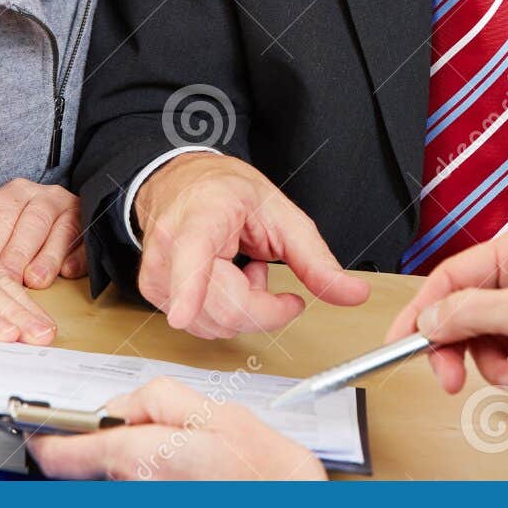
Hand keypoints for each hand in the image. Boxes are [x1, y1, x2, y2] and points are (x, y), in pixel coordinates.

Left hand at [0, 179, 84, 288]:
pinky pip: (89, 241)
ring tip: (36, 280)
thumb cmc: (7, 228)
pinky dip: (79, 257)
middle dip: (20, 253)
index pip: (3, 213)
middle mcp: (47, 196)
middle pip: (34, 222)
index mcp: (16, 191)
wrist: (47, 221)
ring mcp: (73, 211)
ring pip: (64, 230)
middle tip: (10, 280)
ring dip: (49, 257)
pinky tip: (68, 272)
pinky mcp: (92, 228)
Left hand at [26, 377, 324, 480]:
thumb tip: (124, 403)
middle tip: (153, 429)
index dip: (47, 435)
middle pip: (93, 463)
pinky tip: (187, 476)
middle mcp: (134, 492)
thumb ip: (160, 398)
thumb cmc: (264, 474)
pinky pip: (136, 493)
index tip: (35, 427)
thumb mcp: (218, 413)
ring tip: (186, 454)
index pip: (66, 452)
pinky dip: (150, 480)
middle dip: (107, 440)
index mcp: (142, 458)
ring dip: (133, 462)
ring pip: (116, 478)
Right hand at [134, 151, 369, 338]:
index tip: (182, 314)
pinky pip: (202, 324)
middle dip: (263, 305)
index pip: (191, 256)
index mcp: (203, 215)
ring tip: (241, 267)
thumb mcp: (282, 214)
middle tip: (266, 271)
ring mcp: (158, 273)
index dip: (189, 289)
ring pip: (214, 323)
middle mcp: (170, 247)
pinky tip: (225, 278)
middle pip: (224, 307)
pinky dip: (223, 310)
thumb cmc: (226, 193)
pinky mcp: (154, 293)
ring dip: (243, 306)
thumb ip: (316, 259)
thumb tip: (353, 294)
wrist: (184, 183)